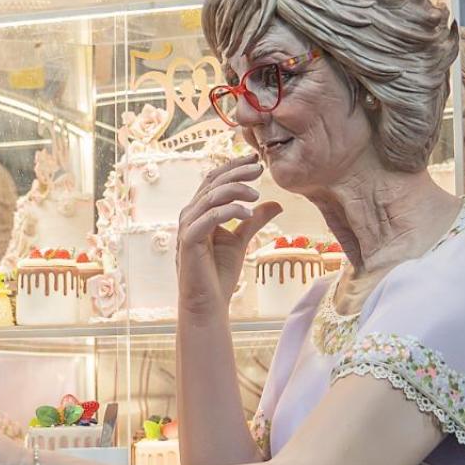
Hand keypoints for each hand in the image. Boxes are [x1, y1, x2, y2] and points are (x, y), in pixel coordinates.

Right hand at [177, 153, 282, 315]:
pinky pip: (209, 217)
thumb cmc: (220, 274)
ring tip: (256, 194)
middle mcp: (190, 215)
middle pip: (212, 182)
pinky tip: (248, 212)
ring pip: (210, 196)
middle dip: (236, 172)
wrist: (208, 304)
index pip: (215, 180)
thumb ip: (255, 221)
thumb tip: (276, 204)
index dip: (233, 166)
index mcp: (200, 211)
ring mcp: (187, 226)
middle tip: (259, 168)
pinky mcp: (188, 240)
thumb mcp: (242, 240)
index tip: (256, 160)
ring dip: (235, 190)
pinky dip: (228, 210)